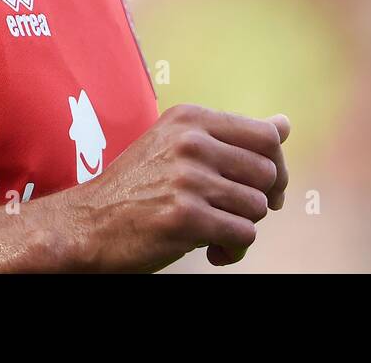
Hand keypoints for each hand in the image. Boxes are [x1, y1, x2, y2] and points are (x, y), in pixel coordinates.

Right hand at [61, 103, 290, 271]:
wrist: (86, 225)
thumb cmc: (138, 187)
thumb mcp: (179, 146)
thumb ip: (233, 136)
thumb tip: (285, 124)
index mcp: (191, 118)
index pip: (267, 136)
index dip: (275, 166)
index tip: (261, 187)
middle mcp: (191, 142)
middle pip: (267, 172)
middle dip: (260, 200)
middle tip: (234, 214)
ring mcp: (187, 179)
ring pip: (258, 206)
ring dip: (243, 227)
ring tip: (216, 233)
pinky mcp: (184, 217)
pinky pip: (243, 234)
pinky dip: (233, 249)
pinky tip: (210, 251)